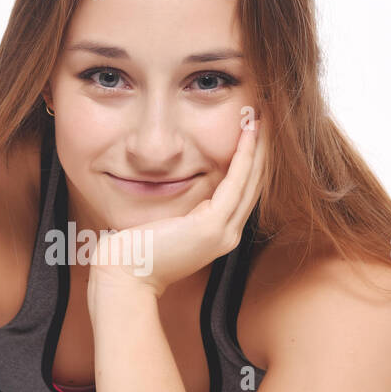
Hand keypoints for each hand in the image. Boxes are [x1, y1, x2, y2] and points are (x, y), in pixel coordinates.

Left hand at [87, 115, 267, 305]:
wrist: (125, 275)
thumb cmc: (136, 251)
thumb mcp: (168, 228)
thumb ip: (183, 212)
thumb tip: (182, 193)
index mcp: (217, 234)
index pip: (241, 192)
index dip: (250, 161)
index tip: (253, 132)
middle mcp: (227, 235)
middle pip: (253, 184)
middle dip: (261, 149)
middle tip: (265, 116)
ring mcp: (223, 232)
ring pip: (251, 181)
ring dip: (259, 147)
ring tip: (263, 117)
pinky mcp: (211, 226)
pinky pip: (235, 183)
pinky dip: (244, 156)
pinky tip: (248, 133)